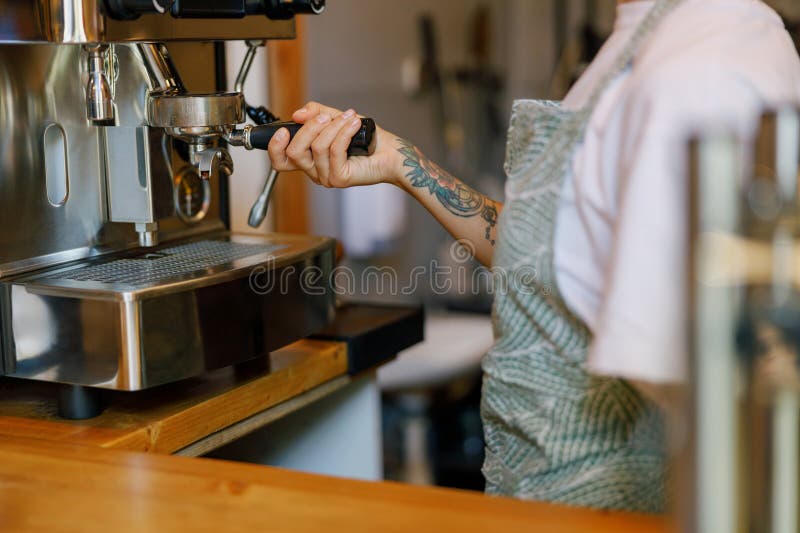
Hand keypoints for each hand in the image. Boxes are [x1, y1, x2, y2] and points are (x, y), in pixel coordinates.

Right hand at [267, 101, 403, 187]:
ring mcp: (326, 177)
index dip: (274, 147)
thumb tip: (297, 114)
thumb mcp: (336, 119)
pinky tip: (353, 124)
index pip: (280, 161)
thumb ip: (315, 114)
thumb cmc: (366, 139)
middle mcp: (314, 171)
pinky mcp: (340, 178)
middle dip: (309, 127)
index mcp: (309, 159)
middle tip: (327, 116)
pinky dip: (343, 132)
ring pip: (316, 147)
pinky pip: (334, 150)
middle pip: (294, 152)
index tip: (283, 130)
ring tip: (348, 118)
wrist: (390, 153)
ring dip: (333, 127)